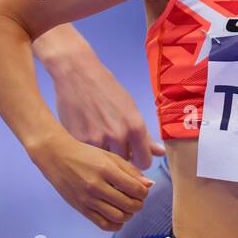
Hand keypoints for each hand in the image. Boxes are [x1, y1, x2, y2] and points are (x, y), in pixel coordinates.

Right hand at [27, 132, 154, 231]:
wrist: (57, 157)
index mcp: (106, 170)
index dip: (144, 192)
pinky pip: (103, 224)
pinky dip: (115, 224)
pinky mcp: (80, 208)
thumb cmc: (85, 154)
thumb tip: (148, 184)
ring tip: (127, 207)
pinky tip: (118, 216)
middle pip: (128, 205)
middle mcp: (96, 186)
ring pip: (118, 217)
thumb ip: (130, 170)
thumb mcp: (109, 156)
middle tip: (137, 200)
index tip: (142, 190)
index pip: (135, 189)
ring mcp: (87, 199)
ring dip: (128, 215)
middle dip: (138, 204)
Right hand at [41, 33, 165, 169]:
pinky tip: (89, 136)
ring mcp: (97, 139)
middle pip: (125, 164)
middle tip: (115, 144)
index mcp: (135, 127)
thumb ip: (144, 135)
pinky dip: (91, 150)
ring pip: (107, 162)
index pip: (145, 162)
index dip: (140, 160)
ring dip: (106, 155)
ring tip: (102, 139)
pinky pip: (90, 155)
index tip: (135, 155)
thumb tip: (160, 153)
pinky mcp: (78, 140)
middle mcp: (118, 135)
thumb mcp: (131, 108)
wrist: (78, 74)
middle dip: (123, 157)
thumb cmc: (107, 89)